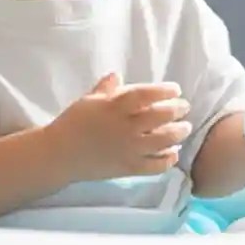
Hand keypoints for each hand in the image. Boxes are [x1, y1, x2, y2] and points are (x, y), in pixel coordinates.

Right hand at [45, 73, 192, 181]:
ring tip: (185, 129)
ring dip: (178, 134)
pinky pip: (154, 165)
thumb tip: (117, 76)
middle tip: (185, 107)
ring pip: (162, 141)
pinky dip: (168, 160)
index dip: (164, 91)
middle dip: (176, 110)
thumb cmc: (72, 124)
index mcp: (114, 107)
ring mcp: (128, 149)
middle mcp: (125, 127)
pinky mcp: (128, 168)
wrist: (60, 155)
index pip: (145, 95)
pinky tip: (173, 154)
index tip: (176, 89)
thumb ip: (105, 89)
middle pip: (159, 116)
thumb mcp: (87, 101)